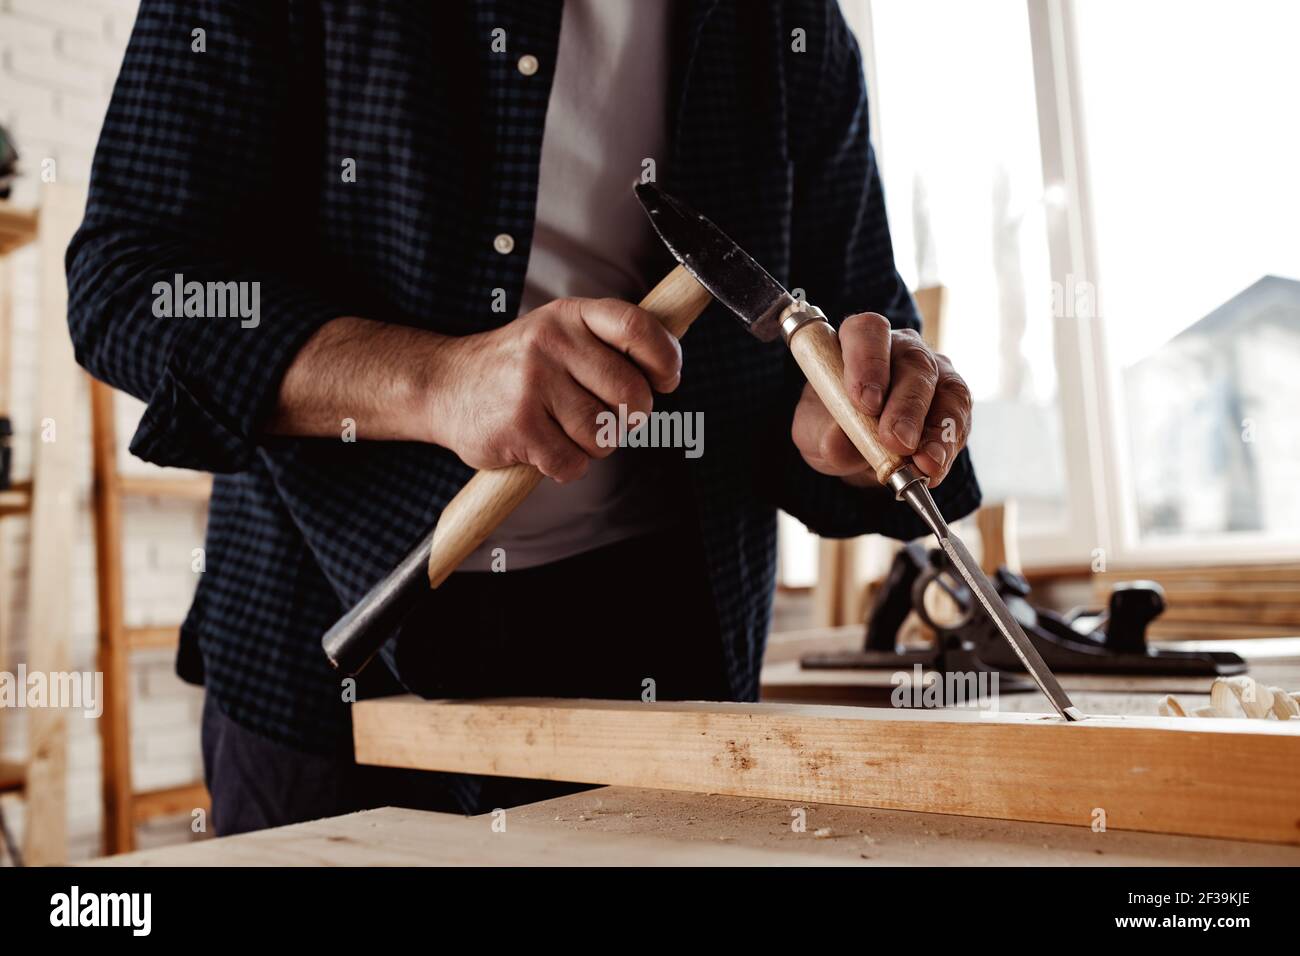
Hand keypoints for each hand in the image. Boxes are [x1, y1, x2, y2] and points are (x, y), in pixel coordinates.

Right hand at [425, 297, 680, 480]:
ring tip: (563, 428)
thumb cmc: (518, 367)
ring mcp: (532, 385)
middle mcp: (551, 343)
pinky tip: (542, 446)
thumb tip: (669, 364)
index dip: (665, 358)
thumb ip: (610, 342)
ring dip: (593, 445)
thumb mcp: (560, 333)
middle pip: (631, 395)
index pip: (636, 326)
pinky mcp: (518, 427)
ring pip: (604, 436)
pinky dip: (565, 466)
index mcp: (570, 316)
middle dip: (628, 417)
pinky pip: (573, 464)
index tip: (667, 379)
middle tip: (604, 415)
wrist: (445, 386)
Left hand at [791, 312, 971, 486]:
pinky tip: (933, 467)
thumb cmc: (830, 426)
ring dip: (935, 431)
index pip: (868, 332)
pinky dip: (946, 447)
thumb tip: (839, 445)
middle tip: (897, 441)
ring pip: (947, 390)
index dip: (868, 362)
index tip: (865, 402)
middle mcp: (902, 349)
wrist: (854, 448)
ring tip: (923, 463)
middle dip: (907, 406)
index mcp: (859, 341)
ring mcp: (935, 373)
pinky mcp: (953, 403)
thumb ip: (824, 435)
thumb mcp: (815, 433)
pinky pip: (959, 420)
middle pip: (915, 363)